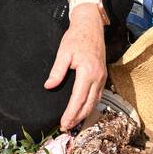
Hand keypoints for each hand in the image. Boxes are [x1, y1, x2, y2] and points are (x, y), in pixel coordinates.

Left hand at [45, 8, 106, 130]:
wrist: (91, 26)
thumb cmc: (76, 37)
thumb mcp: (63, 52)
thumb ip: (57, 71)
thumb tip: (49, 86)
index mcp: (88, 72)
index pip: (78, 99)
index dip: (71, 113)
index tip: (63, 123)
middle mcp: (98, 77)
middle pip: (89, 104)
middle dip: (78, 118)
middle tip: (66, 127)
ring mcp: (102, 77)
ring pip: (95, 102)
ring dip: (85, 114)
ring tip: (73, 122)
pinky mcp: (103, 75)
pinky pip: (98, 95)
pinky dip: (90, 105)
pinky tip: (83, 109)